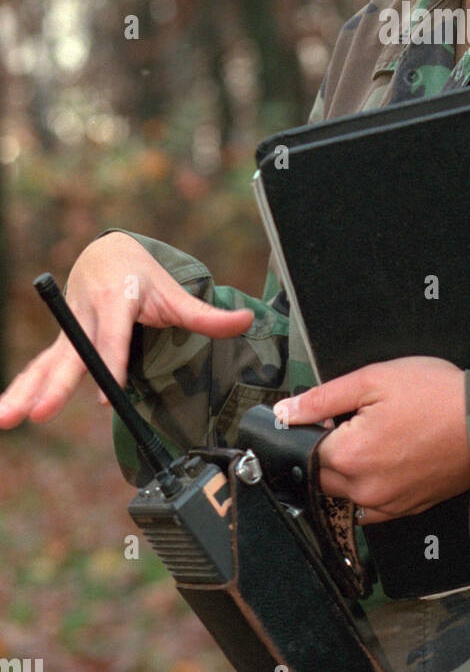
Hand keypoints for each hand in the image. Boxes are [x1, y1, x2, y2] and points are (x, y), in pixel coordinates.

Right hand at [0, 232, 253, 427]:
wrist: (108, 252)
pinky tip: (4, 413)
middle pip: (72, 353)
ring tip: (5, 419)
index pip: (113, 336)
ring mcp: (69, 327)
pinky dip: (21, 387)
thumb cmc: (142, 275)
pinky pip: (39, 366)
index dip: (110, 364)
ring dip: (25, 390)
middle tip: (43, 412)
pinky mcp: (60, 340)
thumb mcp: (173, 291)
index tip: (104, 395)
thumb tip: (245, 321)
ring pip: (46, 361)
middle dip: (57, 384)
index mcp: (116, 298)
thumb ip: (206, 314)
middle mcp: (87, 312)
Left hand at [274, 357, 469, 523]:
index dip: (314, 425)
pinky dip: (369, 487)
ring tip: (381, 437)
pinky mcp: (406, 510)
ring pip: (345, 492)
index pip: (305, 448)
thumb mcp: (374, 379)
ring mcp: (385, 505)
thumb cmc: (437, 395)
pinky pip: (371, 507)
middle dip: (330, 449)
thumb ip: (323, 397)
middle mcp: (362, 490)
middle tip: (361, 420)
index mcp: (347, 456)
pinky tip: (389, 461)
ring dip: (349, 469)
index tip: (334, 411)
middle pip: (321, 474)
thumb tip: (285, 411)